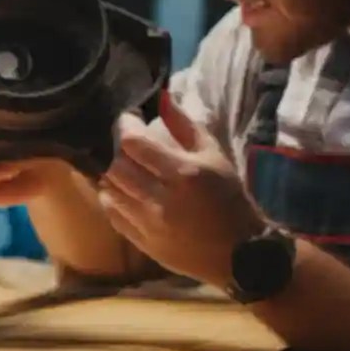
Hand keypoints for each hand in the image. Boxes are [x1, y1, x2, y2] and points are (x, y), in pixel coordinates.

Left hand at [96, 93, 264, 286]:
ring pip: (110, 190)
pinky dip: (111, 199)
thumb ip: (185, 126)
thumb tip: (162, 97)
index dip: (125, 127)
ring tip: (120, 167)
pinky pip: (113, 215)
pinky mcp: (143, 243)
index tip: (128, 120)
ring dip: (109, 175)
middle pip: (116, 166)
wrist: (240, 253)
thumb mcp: (215, 156)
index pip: (134, 143)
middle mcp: (161, 200)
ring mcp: (149, 224)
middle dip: (114, 150)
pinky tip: (120, 191)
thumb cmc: (230, 198)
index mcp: (183, 174)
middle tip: (121, 144)